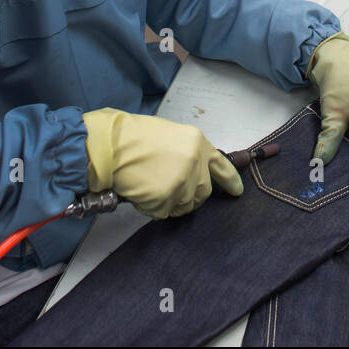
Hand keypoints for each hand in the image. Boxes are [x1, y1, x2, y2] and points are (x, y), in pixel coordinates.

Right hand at [80, 108, 242, 218]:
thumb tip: (192, 172)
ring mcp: (182, 182)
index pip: (222, 167)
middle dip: (189, 196)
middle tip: (169, 189)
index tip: (236, 192)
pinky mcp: (166, 198)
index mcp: (198, 144)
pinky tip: (141, 191)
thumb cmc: (134, 138)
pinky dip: (151, 207)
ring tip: (150, 185)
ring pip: (184, 205)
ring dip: (169, 202)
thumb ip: (188, 154)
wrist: (112, 145)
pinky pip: (163, 212)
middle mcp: (195, 163)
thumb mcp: (171, 136)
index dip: (230, 181)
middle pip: (203, 192)